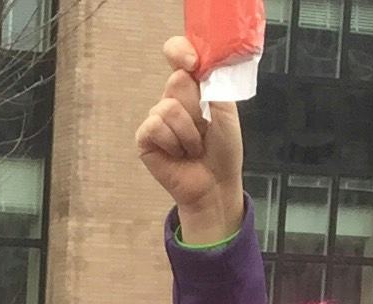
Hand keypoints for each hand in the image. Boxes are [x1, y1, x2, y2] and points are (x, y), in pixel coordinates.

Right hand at [135, 35, 245, 245]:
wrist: (215, 183)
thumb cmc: (223, 148)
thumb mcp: (226, 110)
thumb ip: (213, 84)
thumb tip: (198, 67)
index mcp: (193, 85)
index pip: (178, 53)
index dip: (181, 51)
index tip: (194, 63)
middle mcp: (172, 98)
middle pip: (176, 81)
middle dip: (195, 107)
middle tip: (204, 127)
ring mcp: (157, 118)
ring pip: (167, 108)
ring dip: (187, 132)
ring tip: (193, 147)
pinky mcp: (145, 139)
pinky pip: (154, 127)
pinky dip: (171, 142)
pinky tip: (178, 154)